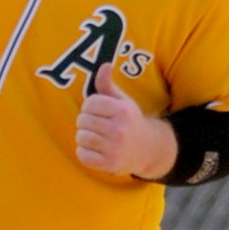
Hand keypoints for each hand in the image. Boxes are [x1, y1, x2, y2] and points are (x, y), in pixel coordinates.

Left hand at [75, 63, 176, 178]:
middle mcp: (120, 129)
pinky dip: (84, 152)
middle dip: (85, 122)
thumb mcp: (122, 101)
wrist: (147, 149)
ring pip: (81, 137)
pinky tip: (95, 150)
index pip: (90, 103)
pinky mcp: (109, 164)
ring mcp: (114, 148)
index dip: (89, 106)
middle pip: (82, 120)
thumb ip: (108, 84)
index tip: (96, 111)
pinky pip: (82, 155)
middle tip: (95, 126)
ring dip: (83, 137)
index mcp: (123, 111)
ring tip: (95, 137)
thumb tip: (104, 65)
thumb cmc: (129, 122)